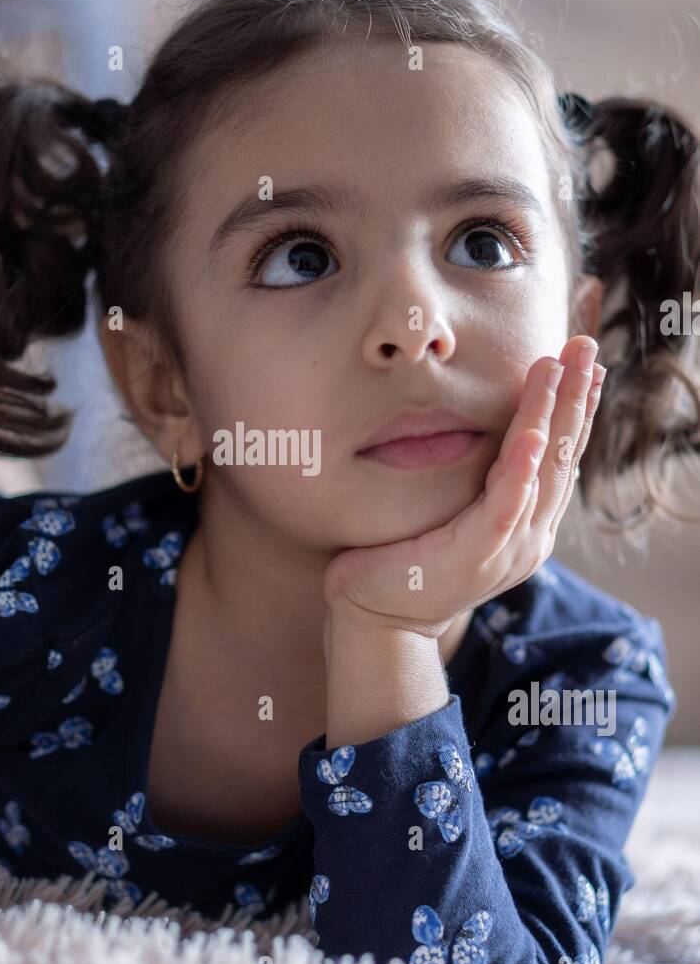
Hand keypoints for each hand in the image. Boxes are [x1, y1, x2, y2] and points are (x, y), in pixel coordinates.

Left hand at [323, 335, 605, 638]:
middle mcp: (530, 535)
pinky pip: (505, 506)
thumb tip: (503, 438)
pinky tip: (529, 436)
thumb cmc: (407, 561)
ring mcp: (509, 548)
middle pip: (561, 455)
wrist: (376, 617)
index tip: (585, 361)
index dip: (575, 406)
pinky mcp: (477, 555)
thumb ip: (483, 482)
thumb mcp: (455, 512)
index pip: (560, 454)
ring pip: (540, 470)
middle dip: (576, 396)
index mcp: (527, 523)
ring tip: (559, 368)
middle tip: (586, 346)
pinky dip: (520, 470)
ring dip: (551, 414)